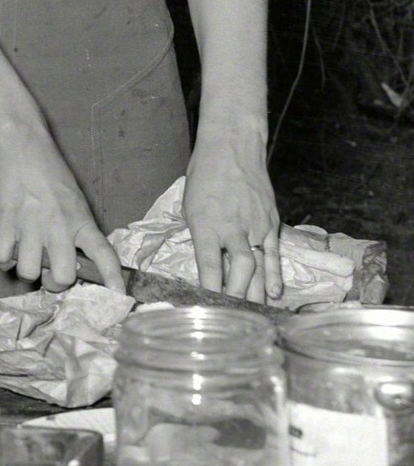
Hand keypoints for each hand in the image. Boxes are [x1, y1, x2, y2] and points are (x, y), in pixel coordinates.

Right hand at [0, 127, 125, 292]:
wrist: (24, 145)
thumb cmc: (50, 172)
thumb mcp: (74, 200)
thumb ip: (76, 229)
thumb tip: (74, 259)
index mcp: (81, 220)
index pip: (103, 254)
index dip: (112, 279)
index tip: (117, 296)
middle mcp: (59, 226)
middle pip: (62, 276)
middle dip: (55, 282)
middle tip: (49, 273)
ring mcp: (31, 224)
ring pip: (30, 271)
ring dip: (26, 270)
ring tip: (25, 256)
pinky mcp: (5, 219)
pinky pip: (2, 257)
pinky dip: (2, 260)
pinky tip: (6, 250)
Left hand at [184, 122, 280, 301]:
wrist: (232, 147)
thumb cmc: (203, 176)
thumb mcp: (190, 207)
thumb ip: (200, 237)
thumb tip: (207, 265)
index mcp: (206, 225)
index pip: (209, 266)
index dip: (209, 290)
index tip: (207, 308)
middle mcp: (233, 228)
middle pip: (240, 271)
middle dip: (237, 297)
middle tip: (233, 318)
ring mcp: (256, 226)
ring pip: (259, 267)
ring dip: (257, 293)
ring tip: (254, 315)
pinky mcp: (271, 222)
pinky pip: (274, 254)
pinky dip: (275, 275)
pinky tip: (275, 293)